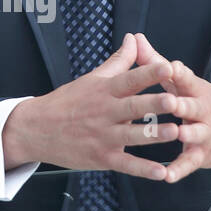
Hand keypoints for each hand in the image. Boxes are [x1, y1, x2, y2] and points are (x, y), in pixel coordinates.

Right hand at [1, 34, 178, 178]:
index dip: (149, 73)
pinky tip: (162, 172)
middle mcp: (105, 112)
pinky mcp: (102, 158)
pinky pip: (126, 165)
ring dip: (154, 135)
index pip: (129, 79)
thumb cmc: (67, 102)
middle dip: (154, 104)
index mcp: (105, 90)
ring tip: (174, 133)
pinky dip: (144, 170)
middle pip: (133, 107)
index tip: (168, 67)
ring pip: (132, 136)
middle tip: (174, 101)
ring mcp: (104, 137)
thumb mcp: (92, 78)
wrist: (35, 129)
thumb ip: (118, 61)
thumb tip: (134, 38)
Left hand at [133, 34, 210, 183]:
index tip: (171, 66)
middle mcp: (202, 111)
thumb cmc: (201, 100)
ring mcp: (204, 134)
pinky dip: (179, 170)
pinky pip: (189, 163)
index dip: (179, 73)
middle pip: (192, 106)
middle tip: (171, 102)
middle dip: (182, 105)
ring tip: (176, 134)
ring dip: (186, 134)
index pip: (187, 79)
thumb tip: (135, 39)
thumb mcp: (183, 82)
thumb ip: (155, 63)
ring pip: (195, 134)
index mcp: (195, 90)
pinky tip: (166, 175)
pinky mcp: (202, 155)